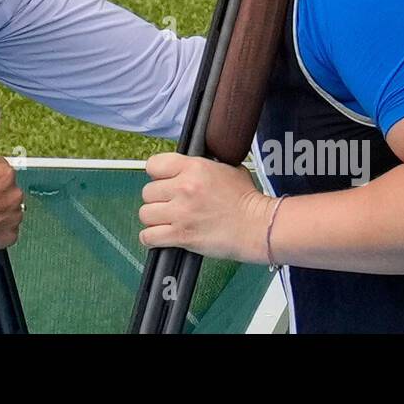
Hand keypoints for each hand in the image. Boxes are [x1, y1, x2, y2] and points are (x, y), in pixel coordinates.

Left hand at [138, 152, 273, 262]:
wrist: (258, 226)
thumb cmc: (246, 200)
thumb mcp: (226, 168)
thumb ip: (201, 166)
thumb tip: (186, 166)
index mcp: (194, 168)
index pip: (154, 165)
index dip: (157, 174)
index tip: (163, 181)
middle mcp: (184, 188)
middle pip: (148, 191)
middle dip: (158, 199)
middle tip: (170, 204)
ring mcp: (181, 212)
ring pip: (145, 213)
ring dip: (154, 219)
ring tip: (167, 221)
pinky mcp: (181, 235)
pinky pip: (149, 236)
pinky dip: (151, 238)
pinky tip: (161, 236)